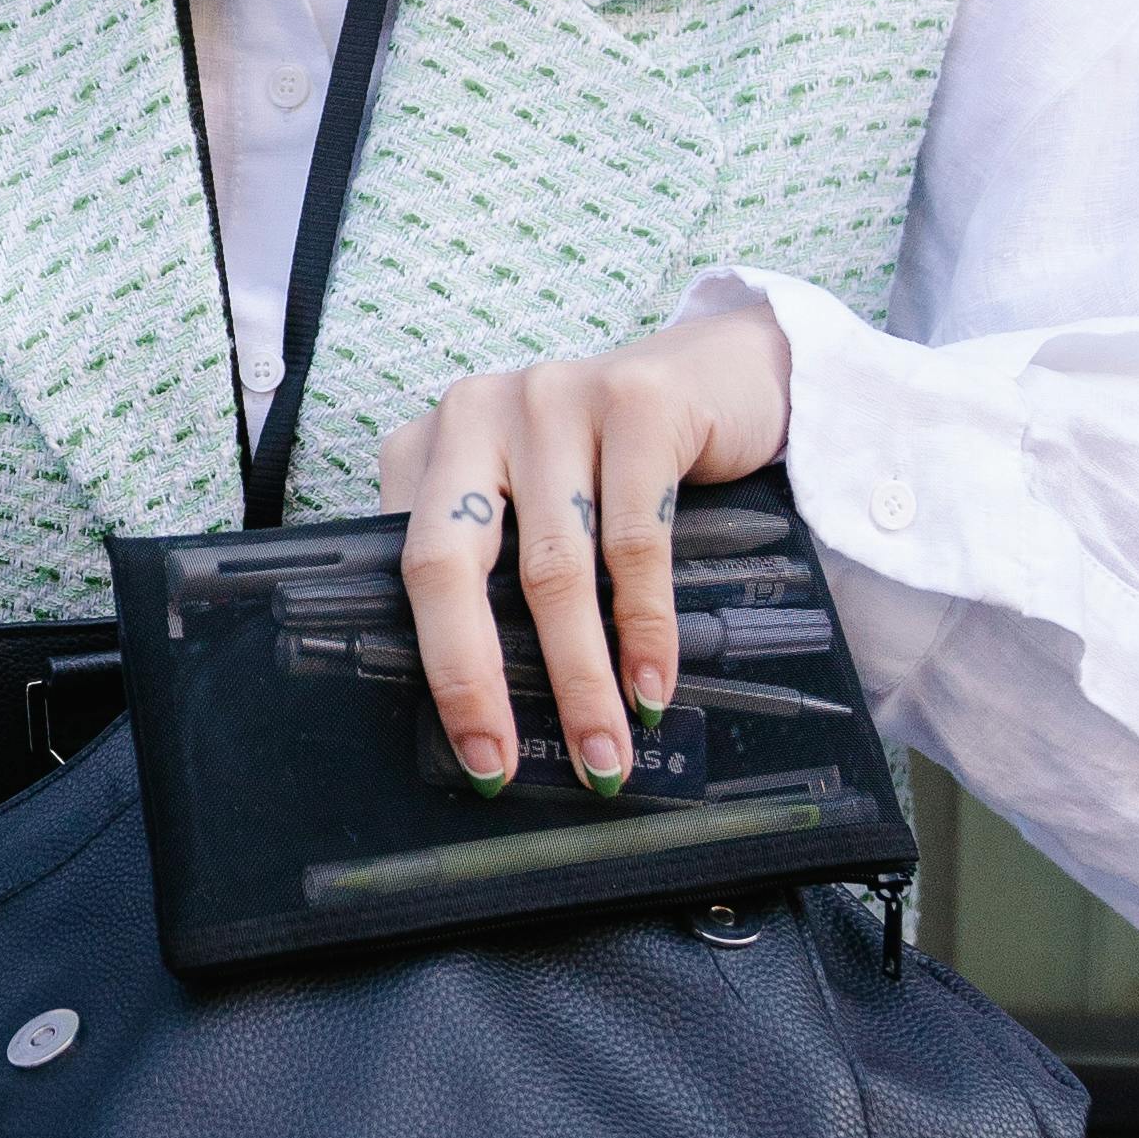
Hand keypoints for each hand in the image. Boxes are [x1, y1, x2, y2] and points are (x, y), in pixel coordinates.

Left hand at [378, 301, 792, 791]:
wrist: (732, 374)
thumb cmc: (620, 462)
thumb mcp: (541, 503)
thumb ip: (506, 573)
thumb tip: (500, 707)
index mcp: (432, 446)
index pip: (406, 569)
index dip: (435, 666)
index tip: (473, 748)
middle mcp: (476, 413)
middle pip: (448, 565)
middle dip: (473, 678)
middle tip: (500, 763)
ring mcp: (551, 400)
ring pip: (552, 569)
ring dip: (580, 678)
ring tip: (603, 750)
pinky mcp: (633, 403)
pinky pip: (633, 544)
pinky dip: (644, 630)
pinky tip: (652, 686)